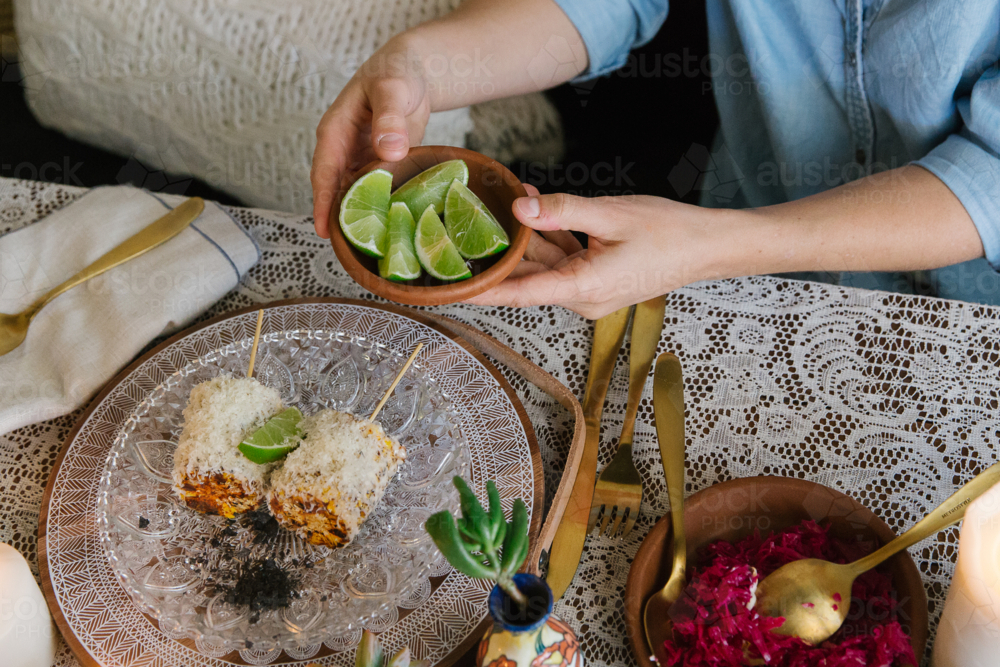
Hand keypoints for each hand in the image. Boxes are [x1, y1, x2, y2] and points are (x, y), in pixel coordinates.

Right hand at [311, 40, 429, 238]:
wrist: (413, 73)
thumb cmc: (396, 74)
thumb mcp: (393, 90)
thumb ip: (390, 118)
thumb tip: (389, 150)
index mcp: (335, 132)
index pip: (323, 172)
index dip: (321, 201)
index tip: (323, 229)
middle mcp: (343, 151)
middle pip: (335, 191)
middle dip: (339, 219)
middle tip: (350, 252)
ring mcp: (361, 162)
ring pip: (355, 196)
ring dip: (362, 219)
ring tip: (372, 249)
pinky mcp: (380, 169)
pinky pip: (377, 194)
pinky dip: (383, 210)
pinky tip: (394, 230)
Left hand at [466, 189, 726, 318]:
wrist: (707, 247)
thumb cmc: (669, 233)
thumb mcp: (611, 214)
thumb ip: (562, 211)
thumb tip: (520, 208)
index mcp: (583, 288)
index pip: (519, 294)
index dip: (482, 291)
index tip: (449, 290)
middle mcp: (581, 297)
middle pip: (528, 276)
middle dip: (501, 249)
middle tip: (466, 222)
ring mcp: (589, 291)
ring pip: (544, 265)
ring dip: (527, 237)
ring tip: (504, 201)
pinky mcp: (596, 279)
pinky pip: (563, 259)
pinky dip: (549, 237)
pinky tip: (535, 206)